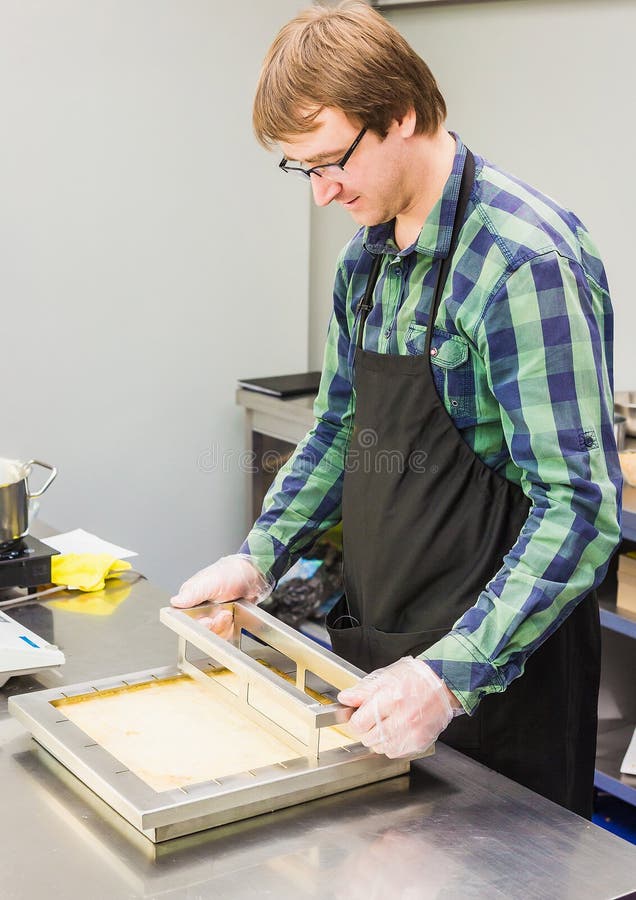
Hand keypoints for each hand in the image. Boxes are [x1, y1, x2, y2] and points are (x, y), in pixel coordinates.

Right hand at [170, 554, 272, 637]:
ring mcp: (212, 616)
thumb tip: (175, 602)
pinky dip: (230, 628)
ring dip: (223, 626)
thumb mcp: (209, 581)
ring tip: (229, 613)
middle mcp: (199, 609)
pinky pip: (224, 634)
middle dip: (214, 625)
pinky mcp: (224, 622)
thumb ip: (192, 593)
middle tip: (223, 614)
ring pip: (213, 634)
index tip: (207, 621)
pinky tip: (233, 616)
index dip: (197, 624)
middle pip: (200, 630)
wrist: (252, 574)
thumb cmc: (230, 572)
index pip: (185, 620)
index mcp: (191, 598)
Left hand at [337, 657, 456, 757]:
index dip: (355, 720)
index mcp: (391, 698)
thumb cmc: (415, 678)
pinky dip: (391, 745)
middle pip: (368, 738)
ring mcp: (412, 733)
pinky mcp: (419, 742)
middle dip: (366, 730)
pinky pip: (395, 753)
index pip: (359, 723)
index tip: (358, 717)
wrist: (443, 684)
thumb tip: (345, 698)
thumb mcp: (386, 677)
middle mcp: (402, 718)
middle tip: (373, 718)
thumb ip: (363, 690)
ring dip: (378, 739)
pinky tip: (396, 731)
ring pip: (380, 748)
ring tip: (386, 723)